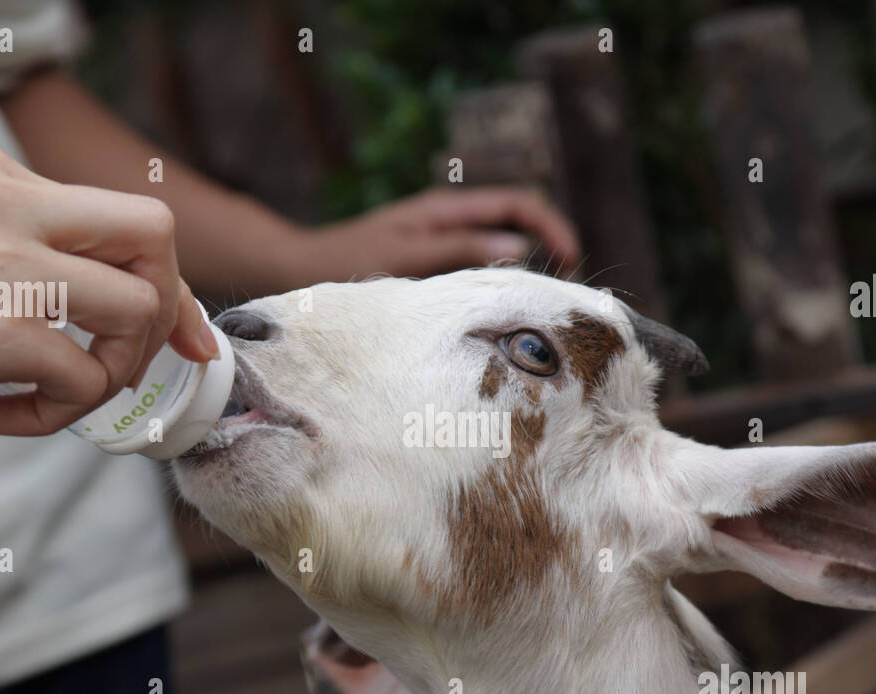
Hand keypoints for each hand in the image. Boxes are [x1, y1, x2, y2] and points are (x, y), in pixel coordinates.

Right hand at [0, 137, 218, 435]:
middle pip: (154, 235)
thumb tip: (80, 331)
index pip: (119, 216)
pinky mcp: (3, 329)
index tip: (185, 336)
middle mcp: (8, 200)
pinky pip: (86, 382)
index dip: (166, 279)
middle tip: (125, 363)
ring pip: (139, 310)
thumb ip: (12, 262)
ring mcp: (10, 261)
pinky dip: (55, 416)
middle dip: (166, 309)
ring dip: (111, 371)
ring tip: (46, 396)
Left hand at [298, 186, 581, 281]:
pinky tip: (504, 307)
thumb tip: (519, 245)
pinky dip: (502, 280)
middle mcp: (450, 219)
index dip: (552, 226)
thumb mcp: (410, 257)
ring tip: (544, 298)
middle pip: (518, 220)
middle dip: (549, 244)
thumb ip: (462, 248)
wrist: (302, 270)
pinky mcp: (435, 262)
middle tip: (566, 284)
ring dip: (529, 265)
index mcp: (447, 208)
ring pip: (503, 244)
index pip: (518, 203)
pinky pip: (480, 265)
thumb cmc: (349, 260)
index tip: (572, 258)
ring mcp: (444, 239)